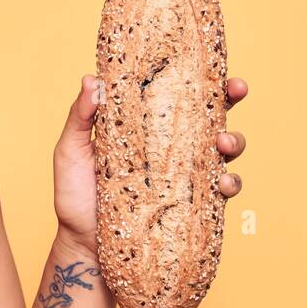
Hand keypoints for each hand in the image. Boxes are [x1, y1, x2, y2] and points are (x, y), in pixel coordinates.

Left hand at [52, 74, 249, 254]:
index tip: (210, 62)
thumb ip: (80, 118)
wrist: (83, 245)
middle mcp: (170, 148)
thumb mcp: (71, 152)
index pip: (174, 94)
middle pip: (209, 115)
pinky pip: (221, 191)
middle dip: (230, 98)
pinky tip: (223, 183)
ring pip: (223, 150)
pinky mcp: (192, 205)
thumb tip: (92, 79)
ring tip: (224, 142)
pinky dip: (230, 184)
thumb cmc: (74, 196)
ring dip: (234, 139)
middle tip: (235, 89)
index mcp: (144, 127)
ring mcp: (183, 176)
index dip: (196, 76)